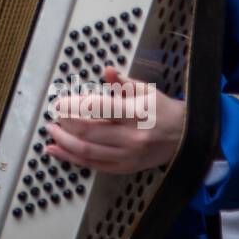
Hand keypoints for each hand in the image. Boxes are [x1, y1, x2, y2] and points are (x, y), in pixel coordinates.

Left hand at [44, 67, 185, 173]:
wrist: (187, 138)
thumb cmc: (163, 110)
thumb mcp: (146, 91)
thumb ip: (122, 83)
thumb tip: (106, 70)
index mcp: (136, 114)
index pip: (98, 109)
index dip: (74, 105)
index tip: (60, 101)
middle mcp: (131, 138)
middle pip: (88, 132)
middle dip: (65, 123)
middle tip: (54, 114)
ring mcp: (127, 156)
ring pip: (87, 152)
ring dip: (64, 141)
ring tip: (51, 131)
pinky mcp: (125, 168)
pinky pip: (93, 165)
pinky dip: (71, 158)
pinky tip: (56, 150)